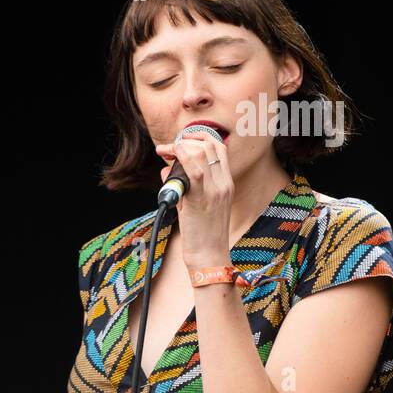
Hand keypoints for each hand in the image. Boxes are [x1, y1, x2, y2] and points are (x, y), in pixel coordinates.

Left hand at [156, 132, 232, 267]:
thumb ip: (184, 185)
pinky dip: (181, 157)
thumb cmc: (202, 234)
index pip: (219, 148)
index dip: (200, 137)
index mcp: (227, 184)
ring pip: (202, 152)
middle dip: (187, 138)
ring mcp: (215, 191)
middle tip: (168, 147)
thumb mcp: (195, 204)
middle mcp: (224, 184)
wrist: (209, 256)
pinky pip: (194, 170)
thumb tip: (166, 170)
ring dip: (180, 146)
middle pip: (210, 145)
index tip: (183, 140)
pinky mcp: (202, 199)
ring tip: (165, 150)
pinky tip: (169, 155)